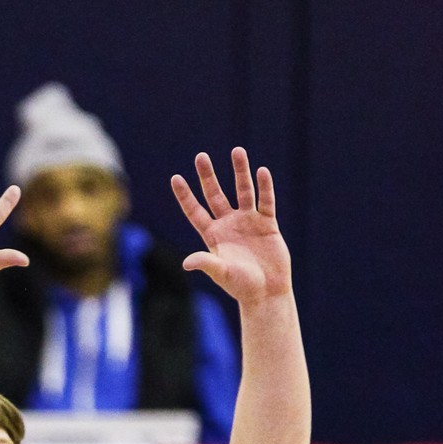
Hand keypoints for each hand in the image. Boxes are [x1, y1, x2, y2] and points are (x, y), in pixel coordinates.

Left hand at [171, 148, 291, 305]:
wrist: (267, 292)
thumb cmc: (241, 287)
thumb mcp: (221, 274)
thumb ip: (206, 263)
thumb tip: (186, 263)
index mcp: (213, 236)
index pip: (195, 211)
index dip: (185, 196)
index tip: (175, 178)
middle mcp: (228, 225)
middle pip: (215, 195)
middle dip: (208, 176)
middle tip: (200, 156)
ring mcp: (248, 222)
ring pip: (243, 191)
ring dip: (240, 172)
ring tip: (237, 151)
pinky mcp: (267, 223)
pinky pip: (266, 201)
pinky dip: (265, 187)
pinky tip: (262, 172)